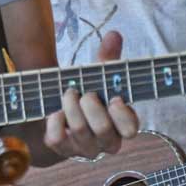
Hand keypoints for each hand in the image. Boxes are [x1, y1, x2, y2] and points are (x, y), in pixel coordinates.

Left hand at [43, 31, 137, 158]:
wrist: (64, 115)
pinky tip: (55, 112)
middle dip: (89, 105)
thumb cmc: (90, 94)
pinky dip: (54, 120)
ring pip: (79, 131)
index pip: (131, 130)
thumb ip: (108, 58)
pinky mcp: (63, 150)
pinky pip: (57, 138)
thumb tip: (114, 35)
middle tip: (82, 92)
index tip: (114, 98)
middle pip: (102, 128)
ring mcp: (85, 149)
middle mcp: (107, 142)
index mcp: (123, 126)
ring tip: (68, 94)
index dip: (122, 115)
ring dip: (70, 107)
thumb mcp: (100, 78)